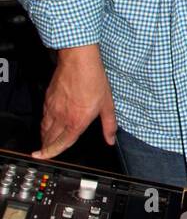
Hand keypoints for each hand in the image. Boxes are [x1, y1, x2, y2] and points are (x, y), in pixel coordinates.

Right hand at [33, 44, 117, 159]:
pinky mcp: (48, 99)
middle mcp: (62, 117)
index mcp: (77, 121)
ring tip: (44, 142)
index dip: (51, 153)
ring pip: (44, 128)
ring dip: (44, 137)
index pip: (61, 143)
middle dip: (46, 147)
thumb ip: (109, 125)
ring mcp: (53, 108)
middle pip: (49, 138)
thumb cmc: (93, 80)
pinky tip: (47, 123)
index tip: (43, 157)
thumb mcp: (107, 104)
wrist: (78, 61)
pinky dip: (44, 124)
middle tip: (43, 153)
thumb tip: (111, 139)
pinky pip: (43, 116)